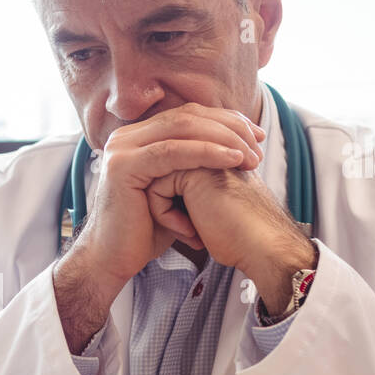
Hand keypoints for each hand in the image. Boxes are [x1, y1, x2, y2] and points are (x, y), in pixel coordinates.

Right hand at [74, 103, 264, 293]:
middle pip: (187, 116)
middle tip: (259, 144)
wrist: (115, 259)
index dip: (225, 120)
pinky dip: (205, 153)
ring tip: (250, 155)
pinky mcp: (123, 166)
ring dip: (222, 139)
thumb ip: (195, 167)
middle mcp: (127, 137)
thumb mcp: (177, 191)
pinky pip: (172, 152)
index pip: (188, 115)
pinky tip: (230, 159)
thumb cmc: (147, 231)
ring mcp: (122, 149)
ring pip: (182, 129)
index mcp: (139, 137)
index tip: (257, 135)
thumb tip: (235, 150)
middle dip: (229, 127)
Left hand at [147, 166, 315, 309]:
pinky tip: (190, 230)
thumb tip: (164, 195)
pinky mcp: (192, 168)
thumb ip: (191, 193)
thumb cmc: (239, 237)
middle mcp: (210, 150)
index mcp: (217, 155)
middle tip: (193, 232)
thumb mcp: (211, 209)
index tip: (198, 231)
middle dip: (168, 209)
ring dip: (166, 213)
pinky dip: (165, 216)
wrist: (263, 247)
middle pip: (162, 178)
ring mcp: (202, 155)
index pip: (173, 178)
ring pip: (155, 182)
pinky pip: (155, 189)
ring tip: (192, 231)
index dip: (177, 210)